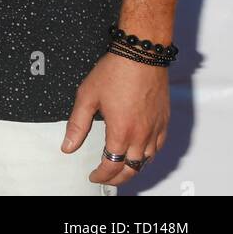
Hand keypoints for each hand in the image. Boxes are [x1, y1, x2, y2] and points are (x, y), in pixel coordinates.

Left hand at [63, 52, 168, 186]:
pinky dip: (148, 156)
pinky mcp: (165, 121)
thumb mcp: (87, 97)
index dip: (101, 175)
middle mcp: (142, 135)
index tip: (94, 176)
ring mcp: (156, 129)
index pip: (112, 165)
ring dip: (133, 168)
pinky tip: (141, 153)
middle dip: (117, 178)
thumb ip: (77, 125)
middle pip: (131, 169)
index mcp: (121, 131)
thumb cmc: (115, 71)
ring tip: (121, 168)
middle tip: (106, 178)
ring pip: (146, 161)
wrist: (141, 55)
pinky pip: (158, 147)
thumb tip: (68, 146)